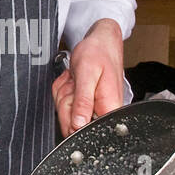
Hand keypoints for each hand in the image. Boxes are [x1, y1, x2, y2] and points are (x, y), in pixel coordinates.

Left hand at [52, 19, 125, 135]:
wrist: (100, 43)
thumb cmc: (98, 54)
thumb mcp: (87, 74)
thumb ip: (83, 101)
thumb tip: (79, 125)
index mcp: (109, 109)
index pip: (85, 131)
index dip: (72, 118)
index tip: (75, 97)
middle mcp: (104, 113)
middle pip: (71, 124)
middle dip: (66, 101)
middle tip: (75, 84)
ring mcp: (94, 109)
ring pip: (66, 113)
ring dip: (65, 94)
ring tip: (76, 80)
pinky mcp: (86, 105)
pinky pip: (65, 105)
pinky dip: (65, 91)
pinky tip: (74, 81)